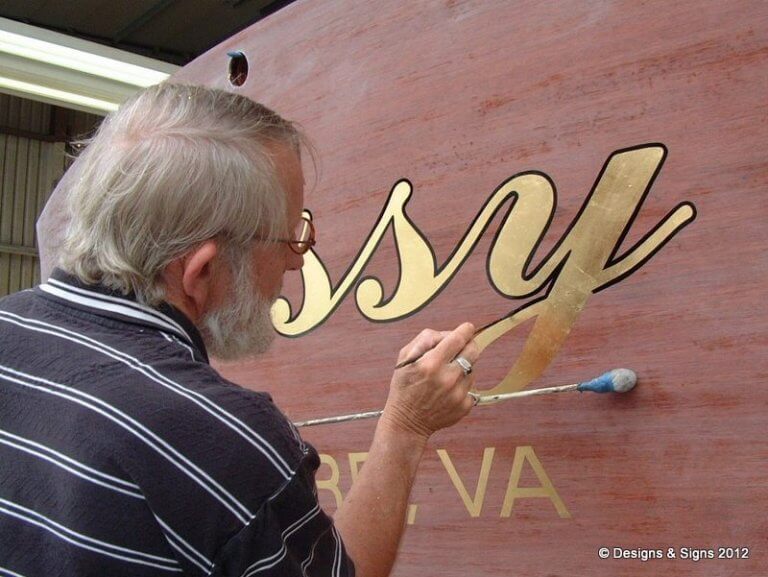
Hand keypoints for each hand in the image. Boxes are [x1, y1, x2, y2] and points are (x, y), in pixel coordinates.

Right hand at [381, 322, 478, 438]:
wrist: (407, 422)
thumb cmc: (404, 387)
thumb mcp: (404, 358)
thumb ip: (425, 340)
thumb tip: (448, 334)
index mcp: (431, 364)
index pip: (458, 339)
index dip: (465, 330)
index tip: (467, 327)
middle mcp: (448, 378)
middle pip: (473, 351)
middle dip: (468, 345)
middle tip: (460, 348)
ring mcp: (458, 394)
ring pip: (472, 369)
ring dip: (462, 367)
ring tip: (446, 375)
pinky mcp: (465, 406)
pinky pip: (471, 387)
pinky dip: (462, 386)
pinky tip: (447, 391)